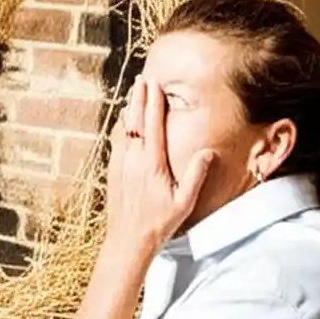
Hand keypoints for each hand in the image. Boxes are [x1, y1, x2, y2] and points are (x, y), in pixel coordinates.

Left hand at [106, 76, 215, 250]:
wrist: (127, 240)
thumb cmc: (159, 223)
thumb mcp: (184, 202)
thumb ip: (195, 175)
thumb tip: (206, 152)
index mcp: (151, 163)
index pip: (152, 125)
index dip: (153, 102)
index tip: (155, 84)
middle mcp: (133, 159)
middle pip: (134, 120)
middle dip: (139, 98)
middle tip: (142, 79)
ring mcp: (120, 164)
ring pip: (123, 129)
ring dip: (129, 110)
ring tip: (134, 94)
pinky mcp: (113, 171)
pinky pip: (117, 141)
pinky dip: (122, 127)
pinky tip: (124, 123)